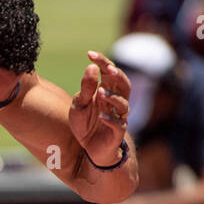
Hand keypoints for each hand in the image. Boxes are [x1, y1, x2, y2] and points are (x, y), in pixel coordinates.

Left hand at [70, 50, 129, 165]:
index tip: (89, 54)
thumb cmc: (85, 125)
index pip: (108, 72)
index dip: (102, 61)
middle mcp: (115, 102)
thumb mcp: (79, 106)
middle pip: (123, 83)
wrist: (89, 150)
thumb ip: (85, 89)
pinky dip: (110, 119)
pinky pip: (119, 125)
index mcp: (107, 91)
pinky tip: (101, 116)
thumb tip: (91, 67)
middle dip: (117, 75)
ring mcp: (118, 116)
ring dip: (113, 97)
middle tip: (107, 69)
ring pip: (124, 103)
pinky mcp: (118, 132)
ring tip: (100, 93)